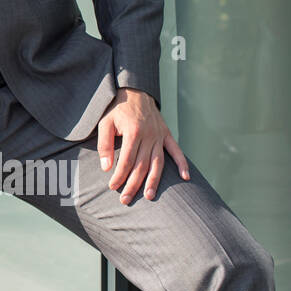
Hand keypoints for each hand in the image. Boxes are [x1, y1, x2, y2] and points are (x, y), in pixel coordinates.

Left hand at [96, 87, 189, 203]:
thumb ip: (104, 145)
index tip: (113, 187)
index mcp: (133, 133)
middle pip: (142, 165)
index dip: (120, 176)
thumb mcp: (105, 123)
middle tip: (125, 199)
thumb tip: (106, 167)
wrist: (134, 90)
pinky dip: (182, 164)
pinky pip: (176, 150)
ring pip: (158, 163)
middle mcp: (149, 136)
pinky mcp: (167, 134)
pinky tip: (186, 177)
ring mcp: (160, 136)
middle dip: (133, 184)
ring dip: (154, 181)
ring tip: (149, 196)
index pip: (127, 161)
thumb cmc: (116, 108)